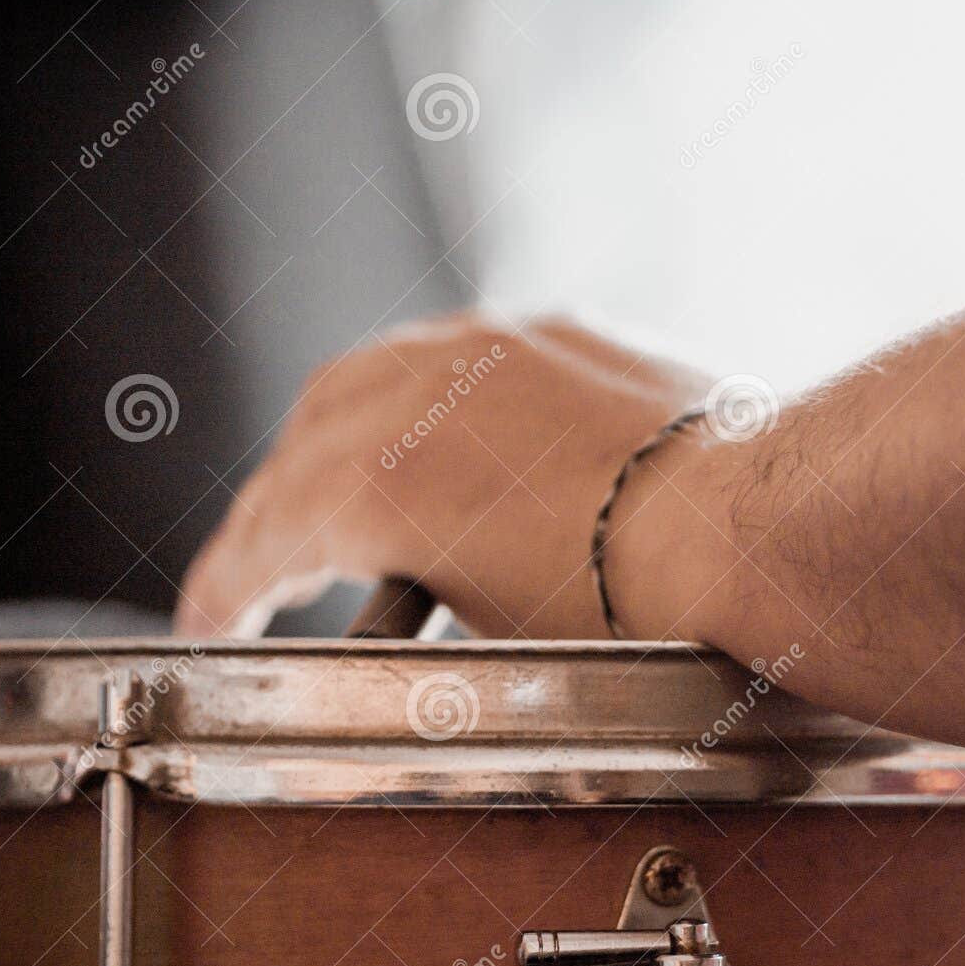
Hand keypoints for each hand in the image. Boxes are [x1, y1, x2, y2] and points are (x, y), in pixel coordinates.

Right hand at [173, 315, 731, 639]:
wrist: (752, 533)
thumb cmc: (644, 607)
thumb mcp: (493, 635)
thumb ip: (414, 595)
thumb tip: (411, 595)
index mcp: (378, 477)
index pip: (264, 534)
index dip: (226, 589)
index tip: (212, 621)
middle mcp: (419, 388)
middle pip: (303, 437)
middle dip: (280, 505)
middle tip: (276, 565)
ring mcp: (488, 344)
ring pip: (371, 374)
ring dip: (343, 435)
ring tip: (349, 494)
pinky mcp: (554, 330)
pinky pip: (457, 355)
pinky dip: (430, 401)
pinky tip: (449, 439)